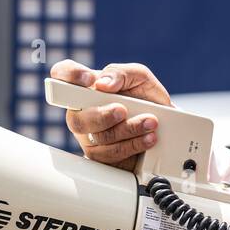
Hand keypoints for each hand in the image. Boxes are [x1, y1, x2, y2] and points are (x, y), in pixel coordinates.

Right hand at [49, 60, 172, 169]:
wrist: (166, 125)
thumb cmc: (147, 97)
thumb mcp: (139, 77)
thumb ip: (120, 73)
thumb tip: (102, 83)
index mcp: (87, 88)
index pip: (63, 74)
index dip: (69, 76)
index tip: (90, 80)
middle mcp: (83, 112)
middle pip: (76, 119)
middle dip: (103, 116)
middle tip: (124, 110)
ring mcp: (89, 137)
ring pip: (98, 139)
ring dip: (128, 130)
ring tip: (150, 123)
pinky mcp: (102, 157)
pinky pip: (110, 156)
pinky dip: (132, 145)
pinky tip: (147, 138)